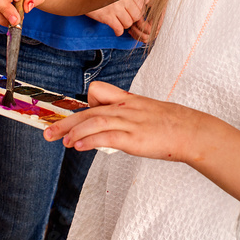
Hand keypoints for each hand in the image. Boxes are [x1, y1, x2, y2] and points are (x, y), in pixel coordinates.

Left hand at [43, 81, 205, 160]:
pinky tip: (79, 146)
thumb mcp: (145, 111)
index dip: (83, 104)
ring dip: (75, 131)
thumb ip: (126, 115)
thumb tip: (110, 128)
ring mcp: (130, 122)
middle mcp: (125, 108)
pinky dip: (91, 140)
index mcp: (128, 100)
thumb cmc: (170, 123)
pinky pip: (108, 136)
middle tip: (48, 132)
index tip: (71, 118)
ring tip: (61, 141)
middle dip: (66, 122)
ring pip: (95, 121)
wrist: (191, 130)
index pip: (98, 93)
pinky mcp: (135, 138)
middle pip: (89, 110)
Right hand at [86, 0, 145, 36]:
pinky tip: (115, 30)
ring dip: (124, 25)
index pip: (141, 5)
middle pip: (136, 16)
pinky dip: (118, 31)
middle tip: (124, 19)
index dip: (137, 12)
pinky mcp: (107, 16)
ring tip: (118, 23)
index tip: (131, 13)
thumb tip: (138, 4)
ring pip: (128, 23)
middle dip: (131, 20)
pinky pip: (119, 29)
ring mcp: (115, 8)